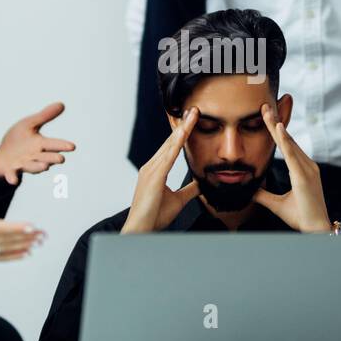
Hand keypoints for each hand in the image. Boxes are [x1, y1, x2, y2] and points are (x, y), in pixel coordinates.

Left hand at [0, 101, 76, 184]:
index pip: (53, 144)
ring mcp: (23, 164)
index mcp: (39, 145)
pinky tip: (13, 180)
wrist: (3, 156)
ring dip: (37, 167)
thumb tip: (62, 104)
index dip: (62, 145)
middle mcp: (34, 156)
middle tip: (61, 159)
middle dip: (52, 158)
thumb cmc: (19, 140)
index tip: (72, 147)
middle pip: (45, 158)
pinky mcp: (11, 170)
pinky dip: (12, 177)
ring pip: (32, 166)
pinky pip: (12, 174)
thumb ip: (45, 116)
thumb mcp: (30, 124)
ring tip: (45, 167)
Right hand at [0, 195, 43, 301]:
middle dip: (27, 236)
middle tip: (44, 234)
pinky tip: (27, 254)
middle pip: (8, 239)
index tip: (31, 226)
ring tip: (41, 241)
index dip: (15, 227)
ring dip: (25, 245)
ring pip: (7, 248)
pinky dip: (14, 256)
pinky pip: (1, 257)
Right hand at [121, 107, 201, 233]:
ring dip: (182, 129)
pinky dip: (177, 143)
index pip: (172, 147)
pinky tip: (184, 134)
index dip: (182, 133)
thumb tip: (200, 184)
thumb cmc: (154, 216)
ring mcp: (151, 170)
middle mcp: (151, 166)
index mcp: (156, 170)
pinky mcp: (153, 177)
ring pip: (169, 145)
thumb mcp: (178, 200)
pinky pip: (168, 156)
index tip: (191, 120)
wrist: (140, 230)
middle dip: (182, 125)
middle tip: (193, 110)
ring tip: (192, 115)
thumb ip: (188, 190)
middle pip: (170, 142)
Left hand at [251, 103, 330, 232]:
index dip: (277, 131)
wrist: (315, 230)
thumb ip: (265, 195)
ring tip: (267, 112)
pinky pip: (293, 155)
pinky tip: (278, 129)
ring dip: (277, 127)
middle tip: (265, 106)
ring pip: (289, 143)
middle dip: (276, 122)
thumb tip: (251, 190)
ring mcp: (308, 169)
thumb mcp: (277, 204)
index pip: (287, 146)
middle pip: (288, 140)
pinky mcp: (305, 176)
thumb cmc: (301, 216)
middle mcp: (307, 166)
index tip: (268, 117)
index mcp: (303, 170)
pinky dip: (285, 141)